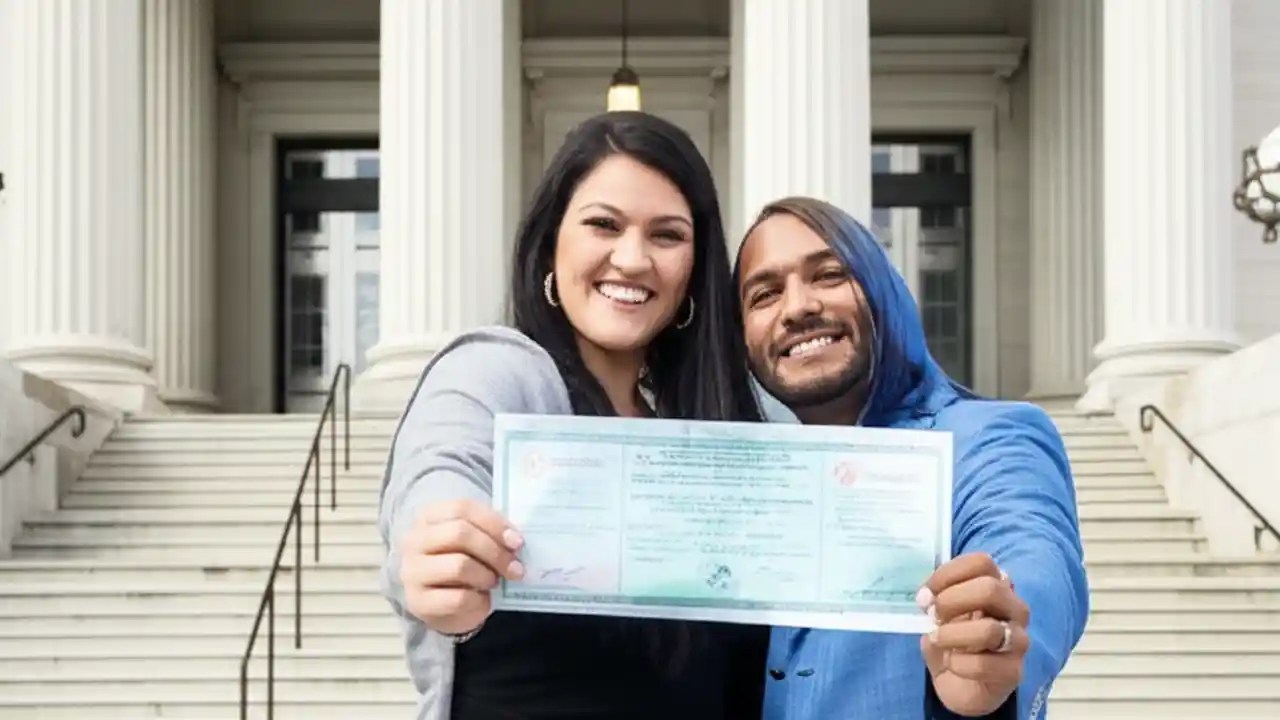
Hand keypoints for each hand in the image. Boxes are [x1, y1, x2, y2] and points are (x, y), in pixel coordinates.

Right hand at [398, 499, 524, 634]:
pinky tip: (481, 599)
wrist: (441, 605)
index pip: (462, 509)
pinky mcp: (419, 602)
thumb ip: (489, 534)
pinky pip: (458, 598)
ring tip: (493, 582)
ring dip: (486, 575)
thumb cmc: (461, 566)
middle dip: (495, 552)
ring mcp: (413, 572)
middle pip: (459, 534)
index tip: (517, 542)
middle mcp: (414, 541)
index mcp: (428, 517)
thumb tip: (514, 541)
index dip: (494, 523)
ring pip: (459, 566)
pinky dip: (478, 600)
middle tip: (515, 568)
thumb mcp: (473, 543)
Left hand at [917, 552, 1028, 716]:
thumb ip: (937, 599)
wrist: (963, 686)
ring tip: (937, 639)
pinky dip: (958, 663)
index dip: (948, 573)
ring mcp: (1018, 640)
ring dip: (952, 634)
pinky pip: (984, 664)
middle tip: (933, 615)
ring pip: (989, 630)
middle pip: (990, 589)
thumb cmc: (953, 642)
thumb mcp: (940, 615)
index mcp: (997, 587)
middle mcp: (1014, 609)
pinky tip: (951, 663)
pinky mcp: (1013, 672)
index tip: (926, 594)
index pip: (982, 563)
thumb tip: (927, 598)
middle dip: (952, 600)